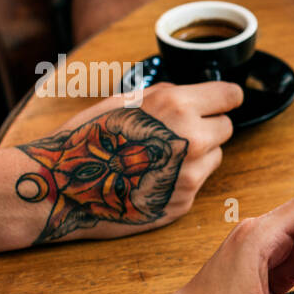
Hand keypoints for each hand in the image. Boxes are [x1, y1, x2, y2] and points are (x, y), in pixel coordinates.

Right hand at [37, 81, 241, 239]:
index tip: (225, 99)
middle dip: (208, 126)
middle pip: (226, 128)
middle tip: (178, 130)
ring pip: (215, 156)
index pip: (230, 96)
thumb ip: (167, 94)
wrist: (63, 187)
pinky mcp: (185, 201)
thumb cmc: (88, 138)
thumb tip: (194, 93)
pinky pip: (198, 182)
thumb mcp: (125, 101)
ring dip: (199, 154)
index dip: (226, 97)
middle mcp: (191, 141)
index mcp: (177, 107)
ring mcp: (191, 175)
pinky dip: (183, 177)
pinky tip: (152, 176)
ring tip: (158, 155)